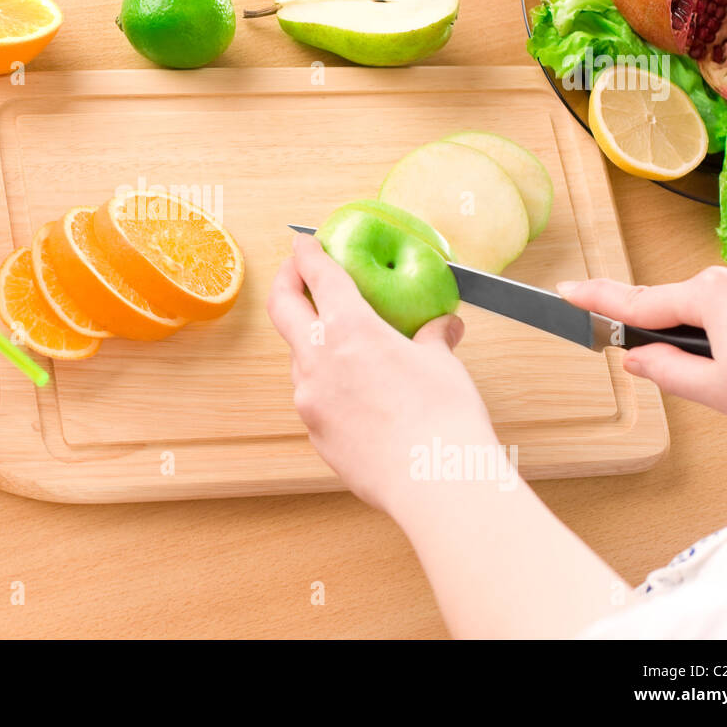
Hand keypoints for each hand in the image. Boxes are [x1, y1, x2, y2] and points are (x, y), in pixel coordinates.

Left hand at [267, 234, 495, 511]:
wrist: (435, 484)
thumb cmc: (443, 420)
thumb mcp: (443, 365)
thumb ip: (432, 339)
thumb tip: (443, 327)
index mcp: (348, 329)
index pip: (318, 276)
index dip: (307, 253)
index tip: (302, 242)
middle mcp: (317, 360)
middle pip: (283, 309)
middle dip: (286, 283)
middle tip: (295, 272)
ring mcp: (309, 400)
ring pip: (299, 359)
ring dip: (310, 343)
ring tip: (340, 342)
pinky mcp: (314, 435)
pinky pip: (314, 399)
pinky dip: (327, 387)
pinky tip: (356, 395)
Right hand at [559, 261, 726, 430]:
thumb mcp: (721, 392)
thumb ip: (668, 372)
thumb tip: (639, 360)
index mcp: (709, 297)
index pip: (636, 300)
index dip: (597, 299)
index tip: (567, 291)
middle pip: (680, 306)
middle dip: (676, 338)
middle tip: (693, 378)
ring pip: (720, 310)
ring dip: (719, 340)